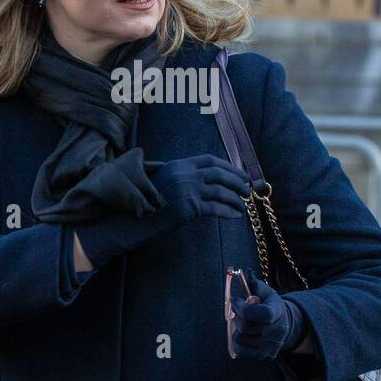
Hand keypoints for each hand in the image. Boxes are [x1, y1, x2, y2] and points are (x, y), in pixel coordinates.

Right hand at [77, 155, 250, 269]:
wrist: (132, 220)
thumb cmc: (148, 204)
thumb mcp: (165, 182)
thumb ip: (184, 177)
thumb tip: (208, 181)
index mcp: (179, 164)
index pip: (210, 160)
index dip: (229, 167)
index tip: (240, 174)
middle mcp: (184, 173)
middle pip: (220, 173)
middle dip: (238, 181)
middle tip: (248, 190)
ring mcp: (187, 190)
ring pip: (221, 191)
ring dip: (236, 198)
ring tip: (243, 205)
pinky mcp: (188, 207)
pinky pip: (216, 209)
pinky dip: (228, 212)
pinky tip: (236, 216)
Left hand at [229, 272, 306, 361]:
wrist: (285, 325)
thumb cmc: (270, 305)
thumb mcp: (266, 292)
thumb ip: (255, 284)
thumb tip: (246, 272)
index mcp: (277, 312)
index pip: (261, 314)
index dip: (242, 307)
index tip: (234, 299)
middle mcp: (276, 331)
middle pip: (246, 327)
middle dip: (237, 316)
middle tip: (238, 310)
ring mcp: (270, 345)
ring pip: (240, 339)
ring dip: (237, 329)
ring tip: (244, 323)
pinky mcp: (264, 356)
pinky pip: (240, 351)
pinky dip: (238, 342)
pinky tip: (243, 334)